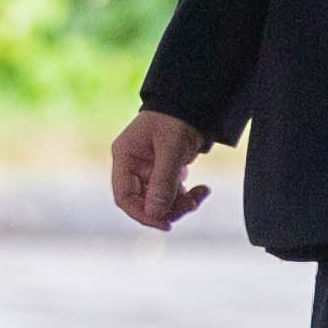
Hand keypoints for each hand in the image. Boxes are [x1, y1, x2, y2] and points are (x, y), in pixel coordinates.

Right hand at [109, 108, 218, 230]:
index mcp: (125, 158)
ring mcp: (149, 170)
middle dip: (168, 208)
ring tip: (201, 194)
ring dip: (181, 204)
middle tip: (191, 205)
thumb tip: (155, 215)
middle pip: (144, 202)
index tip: (164, 224)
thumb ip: (162, 181)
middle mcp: (133, 166)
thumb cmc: (175, 120)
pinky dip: (188, 197)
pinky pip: (172, 194)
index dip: (141, 214)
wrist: (191, 103)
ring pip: (160, 201)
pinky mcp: (164, 172)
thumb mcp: (170, 149)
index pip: (124, 196)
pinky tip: (203, 189)